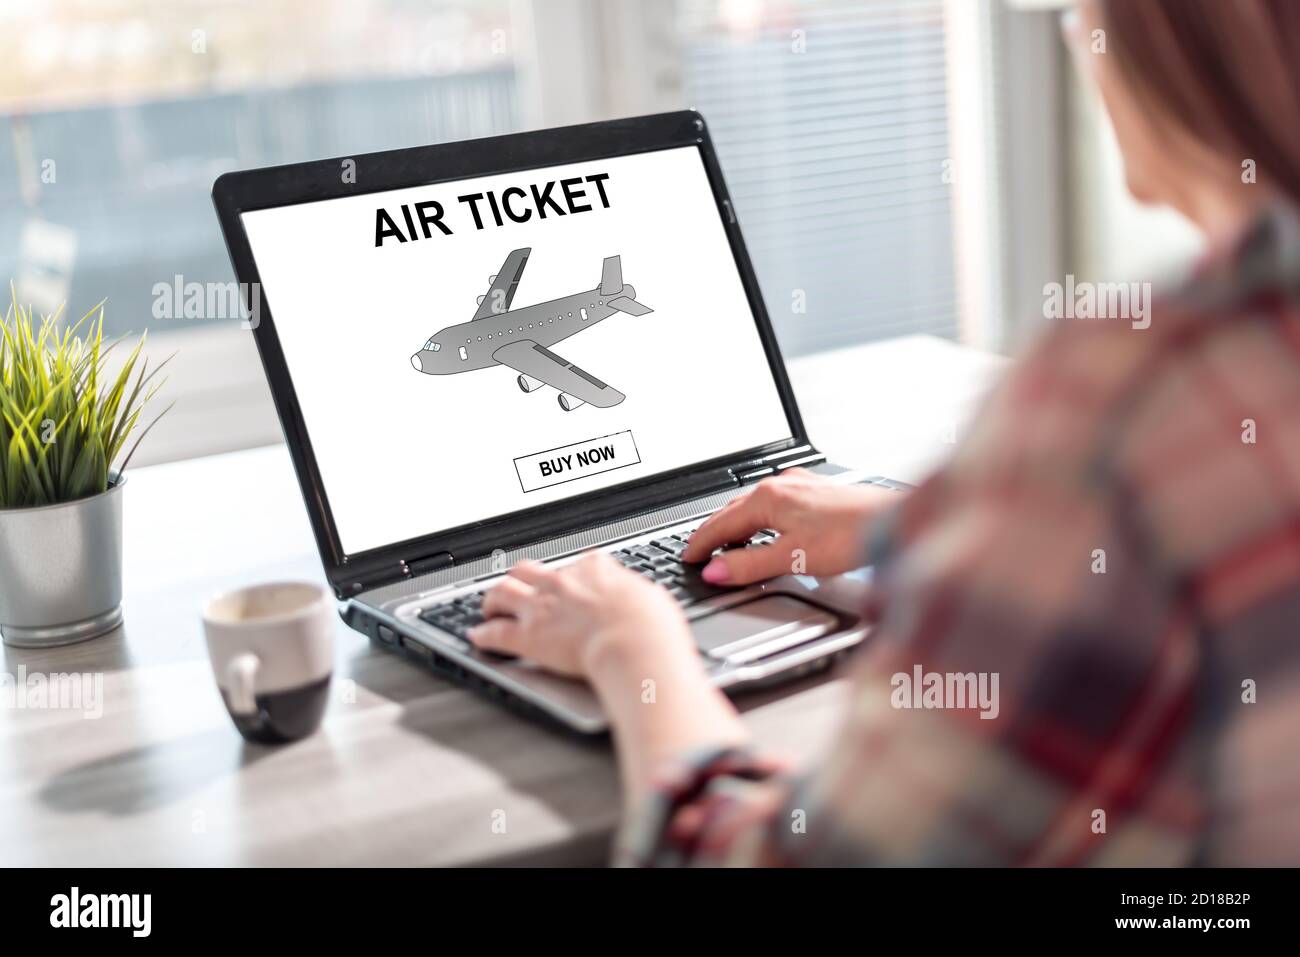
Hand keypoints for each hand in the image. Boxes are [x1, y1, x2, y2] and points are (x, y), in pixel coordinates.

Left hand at [471, 553, 749, 806]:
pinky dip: (483, 635)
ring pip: (502, 592)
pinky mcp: (527, 635)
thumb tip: (645, 601)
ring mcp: (541, 606)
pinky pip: (495, 632)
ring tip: (489, 607)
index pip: (576, 564)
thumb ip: (639, 597)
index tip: (571, 583)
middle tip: (517, 587)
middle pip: (528, 570)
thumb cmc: (650, 625)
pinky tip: (477, 637)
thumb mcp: (654, 598)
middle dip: (520, 579)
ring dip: (492, 600)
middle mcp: (562, 581)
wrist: (634, 642)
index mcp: (595, 569)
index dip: (571, 575)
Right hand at [681, 469, 902, 585]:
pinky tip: (768, 530)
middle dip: (715, 533)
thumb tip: (717, 571)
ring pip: (755, 506)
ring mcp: (801, 485)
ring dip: (737, 526)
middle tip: (700, 553)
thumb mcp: (792, 558)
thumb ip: (750, 566)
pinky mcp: (817, 492)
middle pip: (734, 511)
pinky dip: (761, 520)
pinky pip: (776, 505)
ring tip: (727, 546)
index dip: (701, 543)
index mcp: (769, 497)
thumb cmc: (852, 536)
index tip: (688, 557)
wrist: (894, 523)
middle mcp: (782, 485)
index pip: (721, 523)